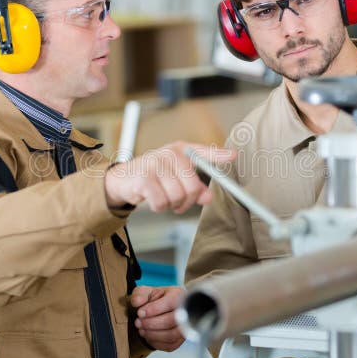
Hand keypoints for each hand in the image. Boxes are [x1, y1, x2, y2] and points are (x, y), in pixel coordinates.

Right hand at [105, 142, 234, 212]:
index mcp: (181, 151)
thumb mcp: (176, 178)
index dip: (219, 155)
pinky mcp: (144, 178)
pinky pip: (161, 202)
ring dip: (171, 204)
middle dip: (186, 201)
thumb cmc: (154, 176)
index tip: (233, 156)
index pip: (203, 152)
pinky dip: (158, 206)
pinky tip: (152, 198)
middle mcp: (170, 154)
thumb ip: (195, 187)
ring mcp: (156, 165)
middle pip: (192, 187)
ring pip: (177, 197)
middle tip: (178, 202)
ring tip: (163, 197)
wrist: (123, 178)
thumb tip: (208, 198)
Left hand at [132, 285, 185, 351]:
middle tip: (138, 323)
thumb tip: (137, 301)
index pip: (170, 303)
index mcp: (178, 295)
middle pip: (172, 320)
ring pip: (172, 335)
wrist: (157, 311)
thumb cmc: (154, 300)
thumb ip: (140, 294)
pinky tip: (147, 335)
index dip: (154, 309)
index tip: (140, 313)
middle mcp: (186, 311)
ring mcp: (184, 327)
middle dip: (152, 323)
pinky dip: (155, 342)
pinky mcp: (179, 340)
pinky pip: (170, 345)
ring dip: (153, 334)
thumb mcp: (145, 291)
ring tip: (141, 329)